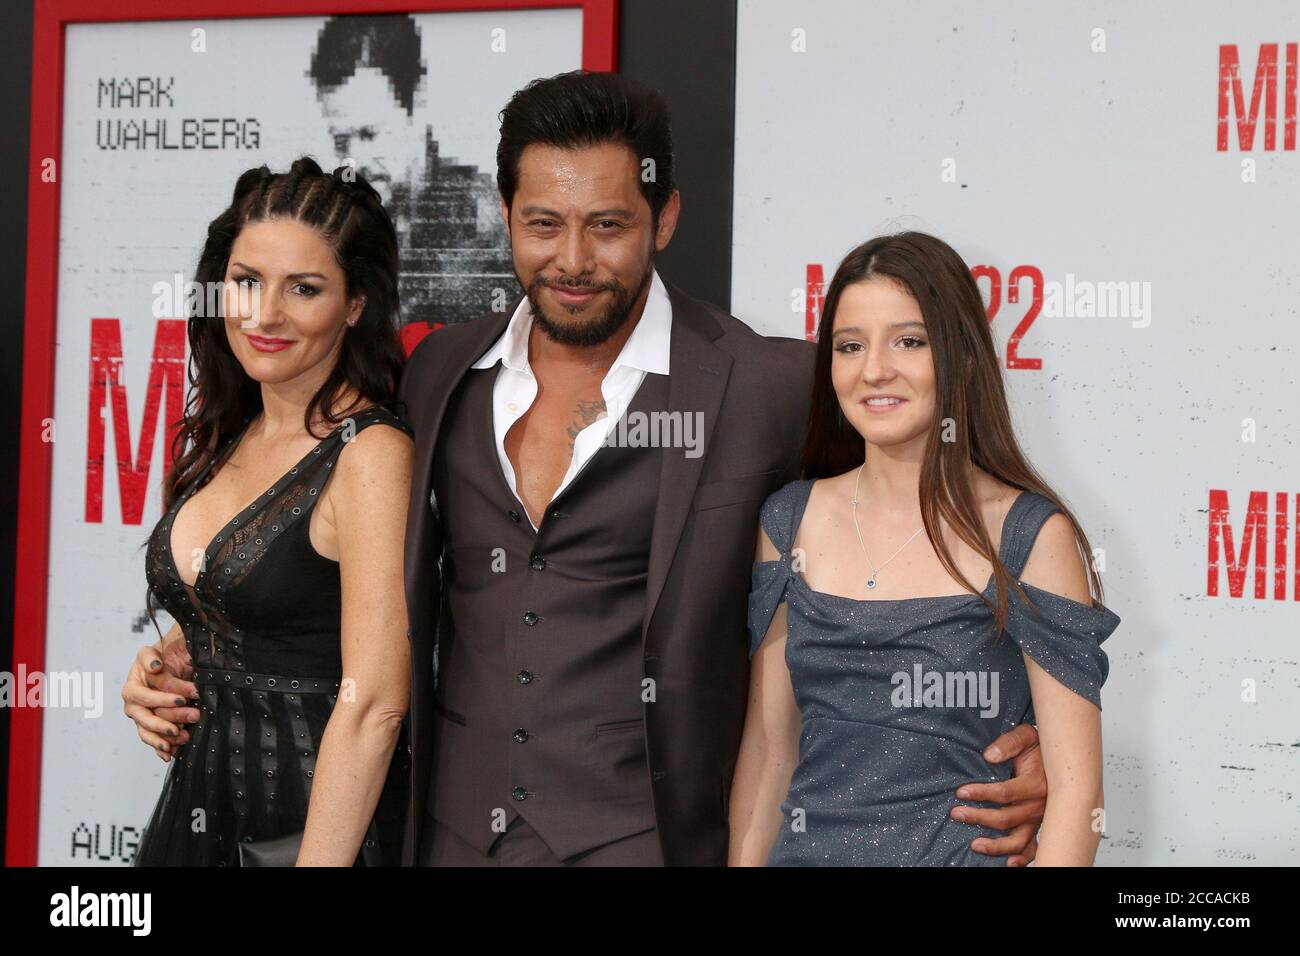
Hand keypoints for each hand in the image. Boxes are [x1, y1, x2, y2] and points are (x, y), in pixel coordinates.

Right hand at [121, 642, 199, 761]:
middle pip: (146, 717)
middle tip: (193, 716)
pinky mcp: (150, 727)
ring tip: (184, 737)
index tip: (183, 699)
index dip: (162, 699)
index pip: (143, 696)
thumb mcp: (153, 651)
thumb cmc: (161, 657)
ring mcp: (142, 717)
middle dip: (168, 720)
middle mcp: (134, 704)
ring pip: (148, 732)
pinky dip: (161, 749)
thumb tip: (155, 667)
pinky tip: (172, 754)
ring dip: (165, 738)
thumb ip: (151, 658)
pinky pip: (153, 740)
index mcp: (132, 685)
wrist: (169, 663)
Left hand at [950, 723, 1045, 865]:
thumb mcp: (1026, 735)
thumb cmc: (1040, 748)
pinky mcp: (1037, 826)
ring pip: (1018, 840)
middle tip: (957, 813)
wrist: (1058, 757)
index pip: (1005, 793)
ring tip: (975, 844)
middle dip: (979, 817)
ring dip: (996, 845)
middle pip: (1006, 818)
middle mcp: (1039, 805)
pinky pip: (1032, 848)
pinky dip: (1022, 859)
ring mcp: (1038, 819)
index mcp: (1037, 784)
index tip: (962, 792)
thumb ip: (1009, 743)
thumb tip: (990, 754)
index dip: (981, 793)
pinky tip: (1008, 863)